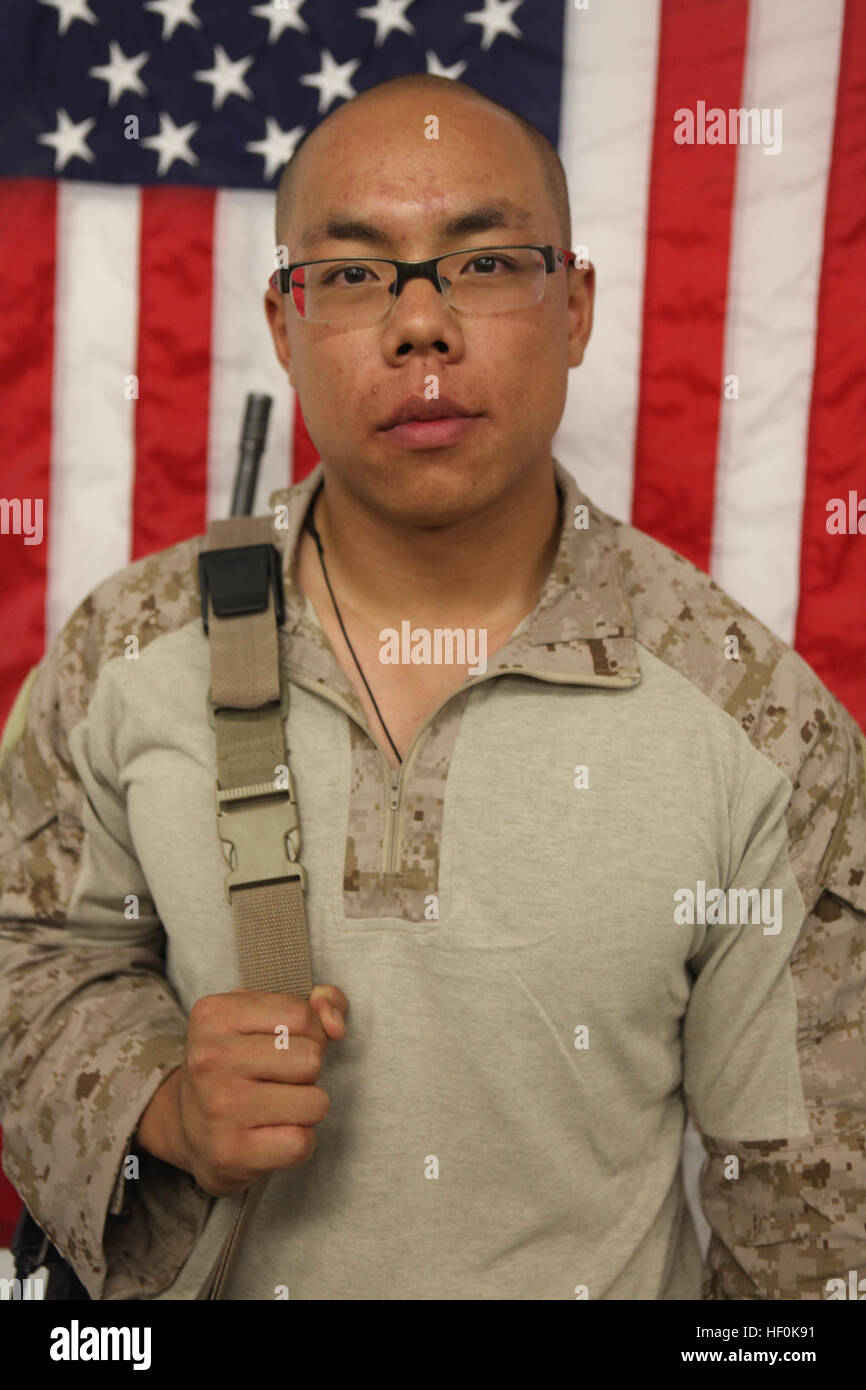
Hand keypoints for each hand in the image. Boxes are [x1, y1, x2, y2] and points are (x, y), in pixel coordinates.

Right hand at [143, 984, 348, 1198]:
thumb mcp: (265, 1016)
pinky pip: (300, 1143)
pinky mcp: (230, 1152)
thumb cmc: (240, 1063)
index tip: (288, 1044)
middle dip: (308, 1070)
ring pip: (314, 1102)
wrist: (189, 1128)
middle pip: (310, 1058)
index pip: (299, 1014)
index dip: (311, 1032)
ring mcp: (218, 1107)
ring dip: (306, 1107)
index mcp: (214, 1016)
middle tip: (280, 1079)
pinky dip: (298, 1142)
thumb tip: (336, 1024)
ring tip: (277, 1106)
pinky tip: (272, 1135)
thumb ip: (318, 1002)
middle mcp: (210, 1058)